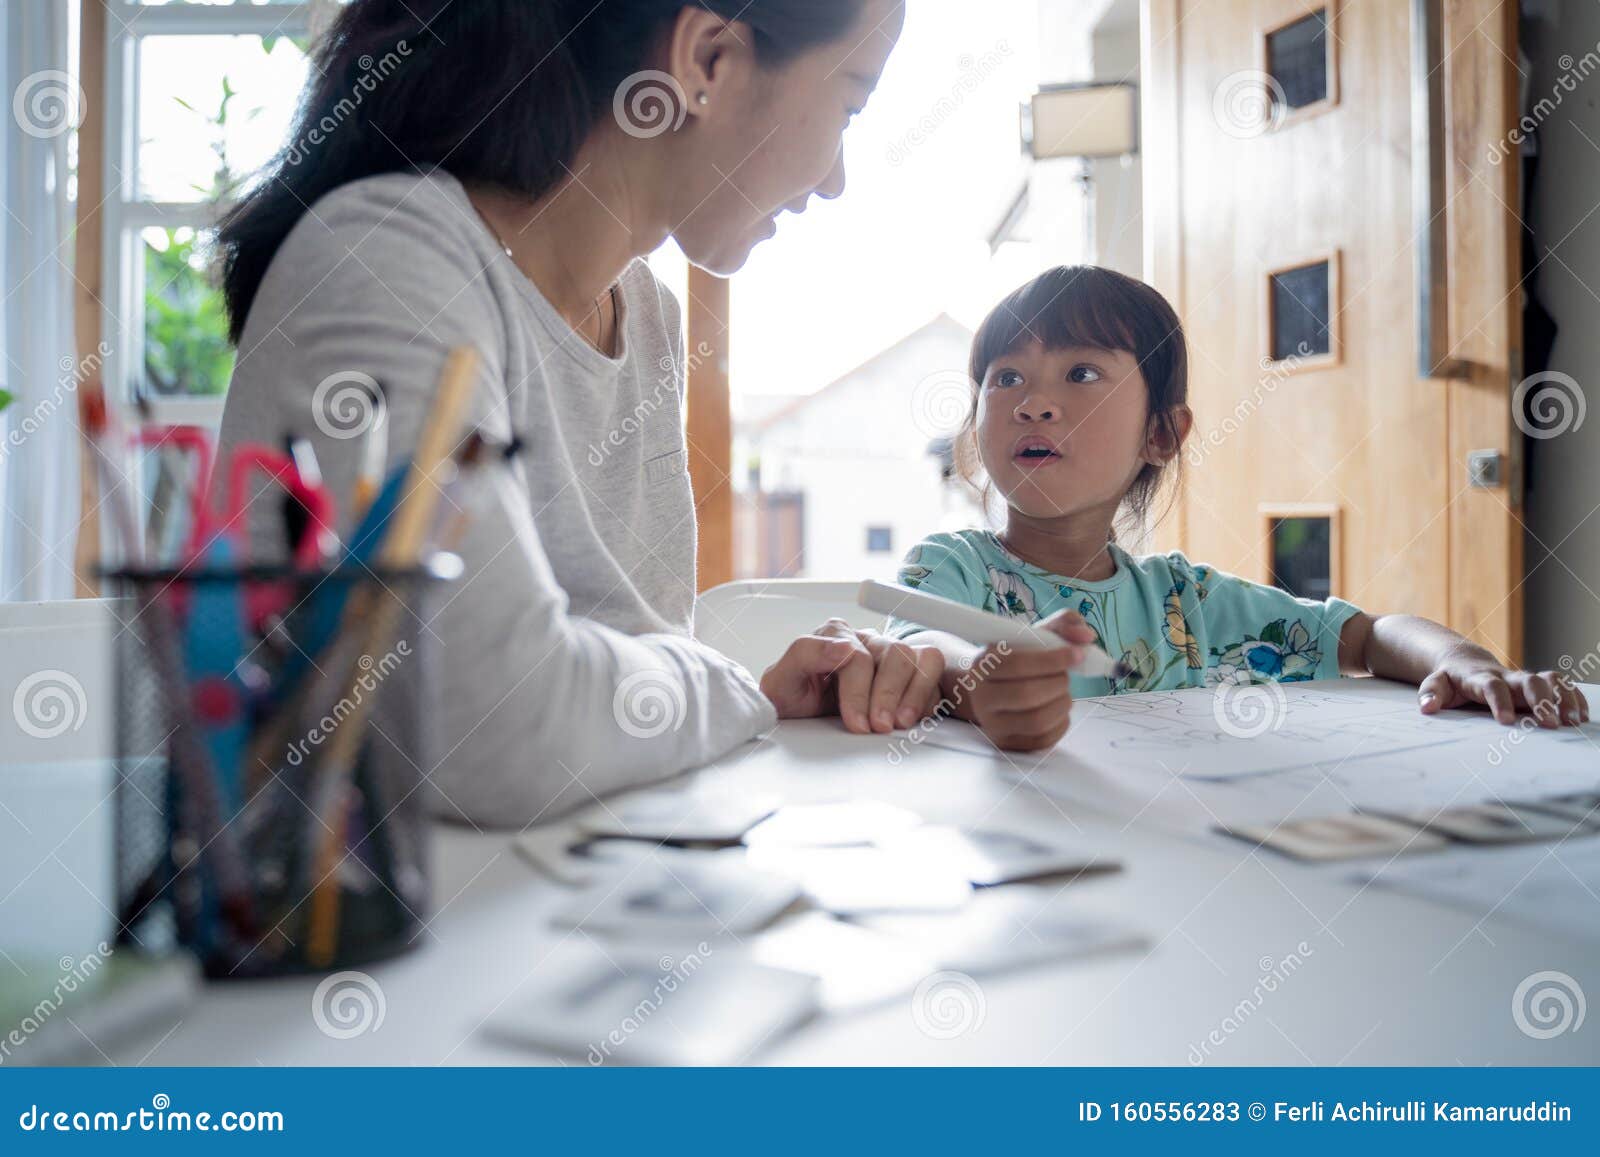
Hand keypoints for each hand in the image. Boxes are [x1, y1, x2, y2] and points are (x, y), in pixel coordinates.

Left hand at [759, 620, 942, 731]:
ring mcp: (889, 657)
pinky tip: (910, 718)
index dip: (859, 692)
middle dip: (888, 694)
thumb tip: (843, 647)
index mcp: (836, 635)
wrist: (796, 716)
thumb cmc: (790, 697)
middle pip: (895, 653)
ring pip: (921, 658)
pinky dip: (927, 697)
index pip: (858, 656)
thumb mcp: (780, 680)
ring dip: (914, 693)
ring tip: (900, 722)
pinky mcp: (908, 676)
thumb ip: (805, 654)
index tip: (857, 722)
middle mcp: (866, 642)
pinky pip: (932, 675)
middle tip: (879, 726)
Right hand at [964, 609, 1098, 750]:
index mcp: (983, 664)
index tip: (1076, 655)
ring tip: (1062, 692)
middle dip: (1058, 683)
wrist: (995, 689)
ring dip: (1062, 703)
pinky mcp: (1007, 744)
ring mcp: (992, 724)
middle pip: (1026, 695)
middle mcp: (981, 696)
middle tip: (1065, 676)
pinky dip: (1061, 722)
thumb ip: (1063, 625)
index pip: (1017, 665)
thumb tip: (1086, 636)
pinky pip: (1043, 739)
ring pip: (1037, 720)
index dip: (1052, 660)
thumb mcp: (1035, 635)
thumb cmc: (1019, 659)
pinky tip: (1055, 708)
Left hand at [1417, 658, 1589, 727]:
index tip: (1506, 721)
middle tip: (1551, 723)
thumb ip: (1430, 693)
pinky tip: (1581, 716)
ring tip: (1574, 721)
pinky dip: (1573, 697)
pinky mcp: (1535, 684)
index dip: (1499, 702)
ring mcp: (1523, 679)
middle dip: (1541, 700)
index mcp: (1480, 678)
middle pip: (1528, 681)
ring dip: (1564, 698)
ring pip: (1550, 680)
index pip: (1491, 687)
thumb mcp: (1435, 684)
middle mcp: (1506, 676)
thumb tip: (1426, 707)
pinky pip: (1560, 684)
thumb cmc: (1450, 679)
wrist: (1464, 662)